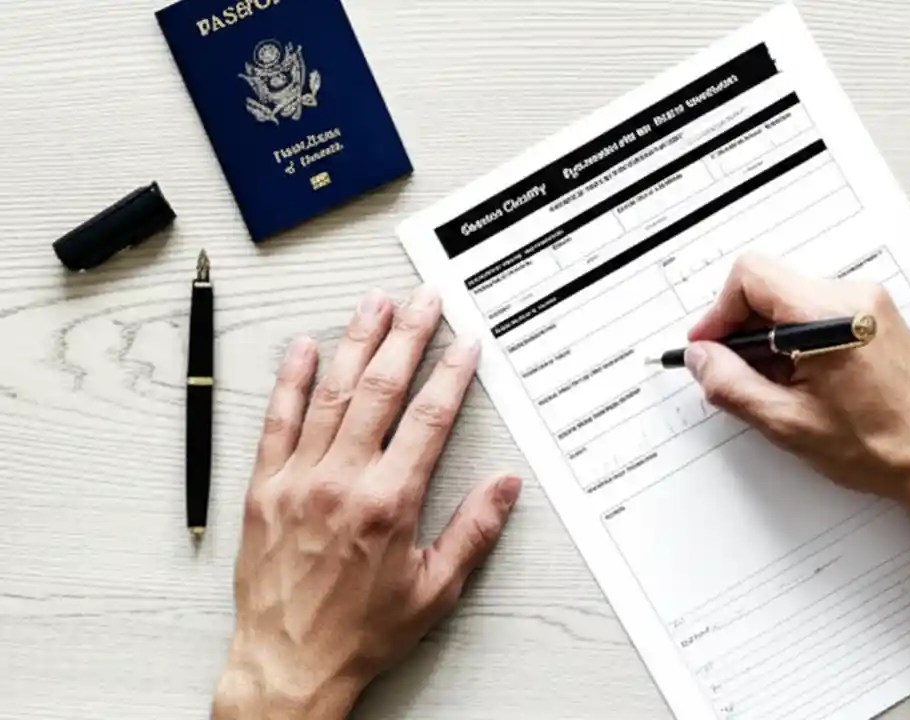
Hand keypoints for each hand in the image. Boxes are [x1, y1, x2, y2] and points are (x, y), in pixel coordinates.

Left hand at [213, 286, 521, 719]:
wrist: (288, 662)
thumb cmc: (361, 632)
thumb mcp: (435, 589)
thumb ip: (474, 531)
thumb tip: (506, 485)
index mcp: (389, 502)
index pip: (429, 418)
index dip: (451, 373)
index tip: (465, 344)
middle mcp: (343, 480)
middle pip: (380, 389)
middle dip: (407, 337)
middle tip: (424, 300)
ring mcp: (298, 479)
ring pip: (331, 393)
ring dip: (356, 342)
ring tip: (375, 304)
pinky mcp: (264, 488)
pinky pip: (278, 422)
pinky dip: (291, 381)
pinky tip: (304, 348)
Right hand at [685, 254, 909, 507]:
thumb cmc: (882, 446)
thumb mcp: (788, 423)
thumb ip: (731, 385)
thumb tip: (701, 359)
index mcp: (829, 314)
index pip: (751, 276)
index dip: (718, 312)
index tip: (708, 347)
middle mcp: (853, 297)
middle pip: (771, 286)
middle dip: (742, 329)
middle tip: (731, 373)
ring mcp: (871, 305)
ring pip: (794, 301)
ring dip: (771, 337)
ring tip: (775, 387)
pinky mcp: (880, 318)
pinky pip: (821, 313)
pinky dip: (798, 339)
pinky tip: (803, 381)